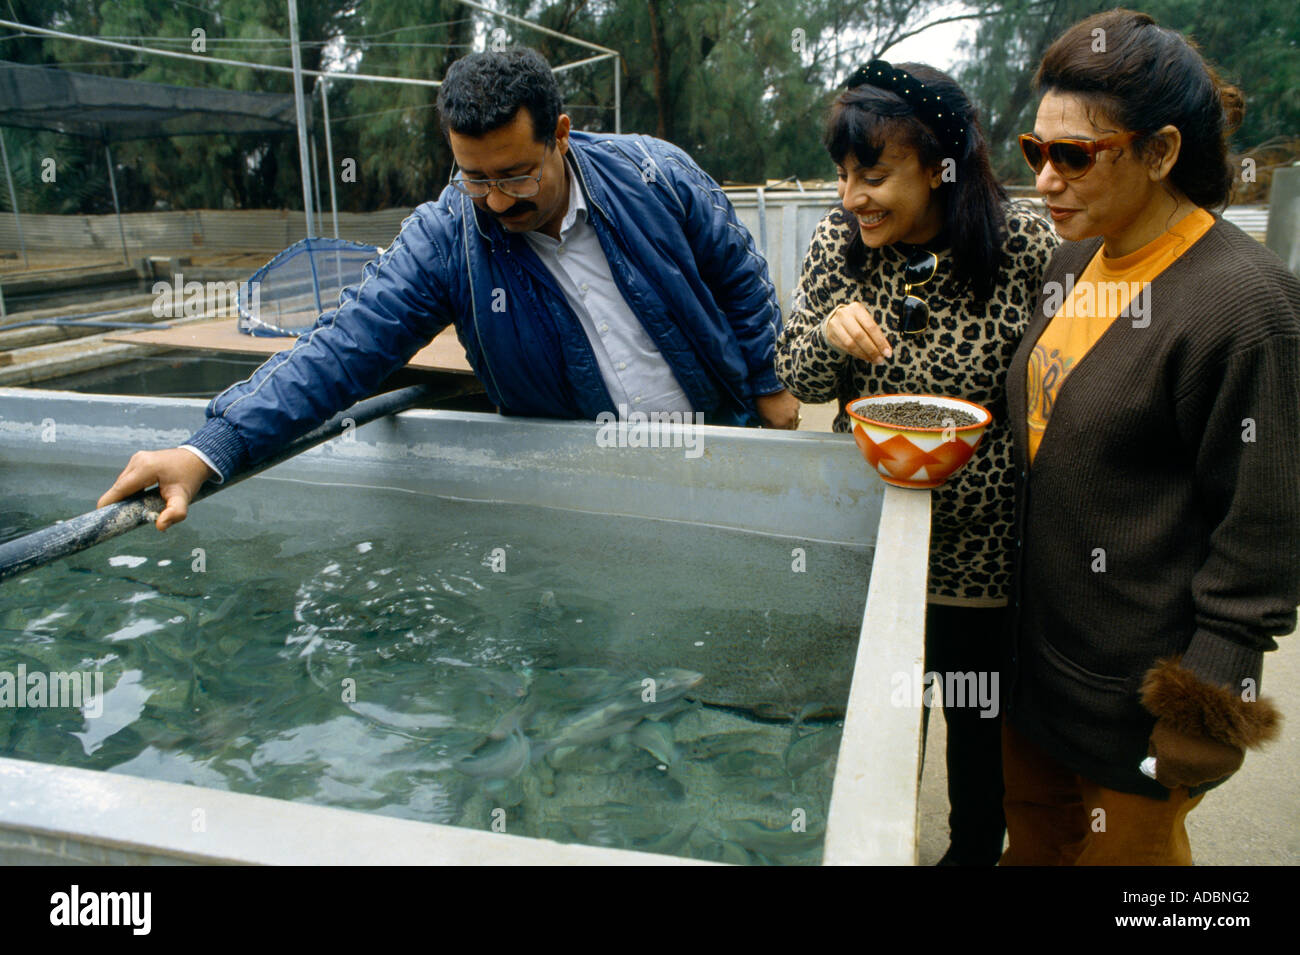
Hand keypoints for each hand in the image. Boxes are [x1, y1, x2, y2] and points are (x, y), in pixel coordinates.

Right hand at [97, 448, 215, 530]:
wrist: (198, 459)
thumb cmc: (190, 478)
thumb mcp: (184, 497)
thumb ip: (174, 513)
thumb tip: (160, 526)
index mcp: (145, 468)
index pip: (119, 489)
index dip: (108, 504)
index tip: (100, 518)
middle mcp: (137, 460)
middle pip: (119, 487)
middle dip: (119, 503)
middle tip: (122, 519)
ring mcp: (137, 458)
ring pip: (123, 483)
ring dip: (126, 497)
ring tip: (134, 509)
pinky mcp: (138, 460)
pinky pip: (128, 479)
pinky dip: (130, 490)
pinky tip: (139, 499)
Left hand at [756, 389, 799, 428]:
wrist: (769, 385)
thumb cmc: (764, 401)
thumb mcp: (763, 417)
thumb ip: (769, 427)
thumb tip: (771, 431)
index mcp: (781, 425)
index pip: (783, 435)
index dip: (780, 432)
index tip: (777, 430)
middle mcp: (790, 420)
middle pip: (792, 428)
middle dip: (786, 427)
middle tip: (780, 423)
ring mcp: (795, 411)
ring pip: (795, 419)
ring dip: (790, 419)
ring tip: (782, 413)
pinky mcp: (797, 403)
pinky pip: (796, 410)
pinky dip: (792, 410)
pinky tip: (784, 406)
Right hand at [824, 302, 892, 364]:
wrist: (836, 320)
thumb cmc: (857, 321)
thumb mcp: (866, 321)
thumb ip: (875, 333)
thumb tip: (886, 351)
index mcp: (856, 308)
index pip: (871, 327)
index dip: (880, 341)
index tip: (887, 353)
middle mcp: (844, 315)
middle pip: (860, 336)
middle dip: (872, 350)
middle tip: (880, 359)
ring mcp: (835, 325)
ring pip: (851, 344)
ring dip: (864, 354)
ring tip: (874, 360)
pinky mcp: (830, 335)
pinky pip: (845, 348)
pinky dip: (857, 354)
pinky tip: (865, 358)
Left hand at [1147, 717, 1243, 788]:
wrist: (1212, 702)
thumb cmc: (1180, 716)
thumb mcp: (1159, 731)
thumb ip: (1154, 750)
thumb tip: (1154, 764)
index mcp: (1169, 765)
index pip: (1166, 780)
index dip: (1167, 770)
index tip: (1171, 760)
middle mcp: (1190, 773)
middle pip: (1185, 779)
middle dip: (1184, 767)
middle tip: (1188, 747)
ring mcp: (1212, 772)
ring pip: (1203, 775)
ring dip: (1201, 765)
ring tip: (1202, 743)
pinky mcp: (1231, 766)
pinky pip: (1221, 769)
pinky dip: (1218, 761)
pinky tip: (1215, 745)